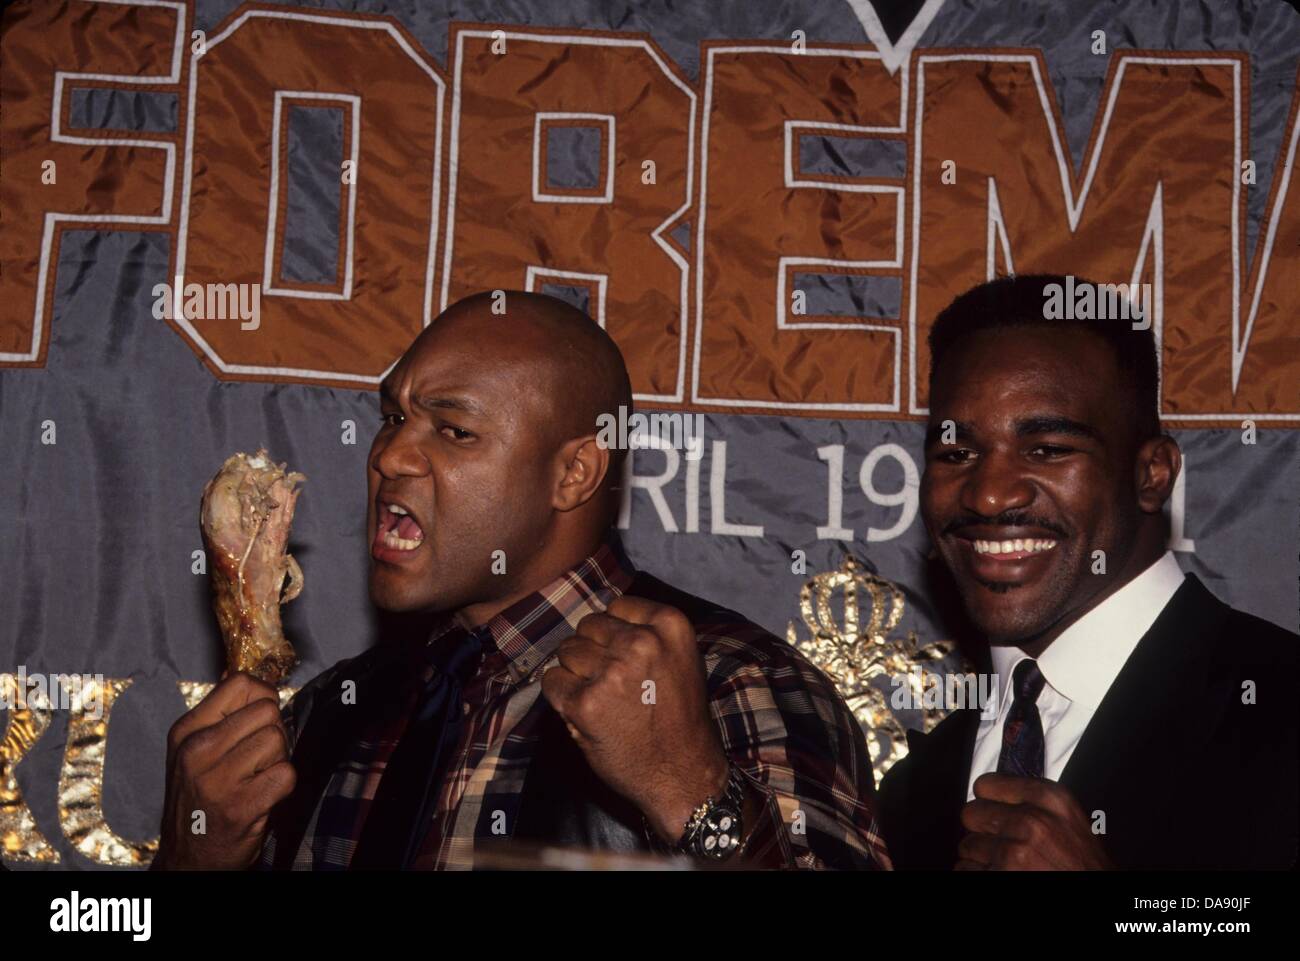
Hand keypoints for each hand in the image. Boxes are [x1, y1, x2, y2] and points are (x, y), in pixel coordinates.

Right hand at [153, 673, 295, 869]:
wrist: (188, 858)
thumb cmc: (200, 799)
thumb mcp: (194, 751)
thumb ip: (223, 715)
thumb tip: (254, 680)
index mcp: (186, 731)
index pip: (241, 682)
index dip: (262, 698)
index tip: (256, 722)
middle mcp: (197, 751)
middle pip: (268, 710)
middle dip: (272, 733)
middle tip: (256, 761)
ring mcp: (217, 779)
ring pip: (278, 740)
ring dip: (277, 761)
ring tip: (255, 780)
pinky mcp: (240, 806)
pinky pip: (286, 774)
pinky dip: (283, 786)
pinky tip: (261, 798)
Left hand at [541, 596, 728, 842]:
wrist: (683, 773)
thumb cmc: (680, 719)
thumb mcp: (680, 660)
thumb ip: (649, 634)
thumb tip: (604, 617)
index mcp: (670, 626)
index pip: (617, 606)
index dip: (614, 632)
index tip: (622, 655)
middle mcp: (641, 643)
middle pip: (588, 626)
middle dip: (592, 650)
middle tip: (609, 681)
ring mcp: (611, 672)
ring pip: (566, 651)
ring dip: (576, 672)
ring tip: (600, 698)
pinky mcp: (585, 703)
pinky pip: (552, 681)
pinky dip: (561, 696)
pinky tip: (584, 712)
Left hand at [955, 773, 1114, 869]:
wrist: (1102, 901)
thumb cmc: (1085, 865)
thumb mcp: (1068, 820)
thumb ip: (1033, 803)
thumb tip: (991, 797)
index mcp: (1050, 799)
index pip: (985, 785)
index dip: (987, 801)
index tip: (994, 811)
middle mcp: (1031, 821)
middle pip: (971, 813)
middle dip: (982, 830)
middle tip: (1002, 844)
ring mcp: (1014, 852)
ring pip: (967, 846)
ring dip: (981, 858)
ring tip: (1008, 866)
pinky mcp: (1002, 876)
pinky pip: (966, 870)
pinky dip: (978, 874)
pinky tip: (1002, 876)